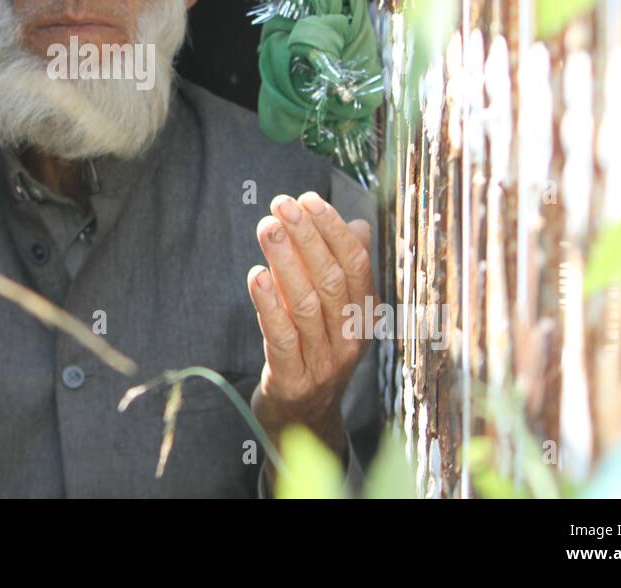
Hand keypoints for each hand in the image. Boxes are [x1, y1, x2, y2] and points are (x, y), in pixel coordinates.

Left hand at [246, 192, 373, 465]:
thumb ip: (345, 270)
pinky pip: (282, 338)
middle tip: (281, 205)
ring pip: (308, 305)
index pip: (356, 265)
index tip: (308, 200)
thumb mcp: (336, 313)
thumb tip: (357, 224)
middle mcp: (350, 340)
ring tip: (267, 229)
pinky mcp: (293, 382)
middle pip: (332, 280)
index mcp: (364, 318)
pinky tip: (256, 276)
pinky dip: (270, 304)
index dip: (333, 230)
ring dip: (285, 262)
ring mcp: (324, 364)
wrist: (303, 421)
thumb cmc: (315, 353)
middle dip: (307, 237)